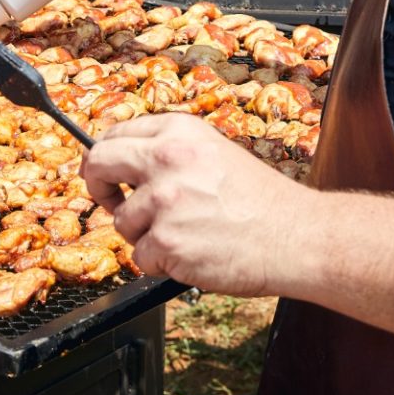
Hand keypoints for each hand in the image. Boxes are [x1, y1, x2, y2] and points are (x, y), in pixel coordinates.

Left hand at [80, 113, 308, 295]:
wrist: (296, 236)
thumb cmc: (262, 201)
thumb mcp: (214, 153)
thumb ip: (170, 153)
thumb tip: (124, 165)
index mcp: (179, 131)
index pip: (115, 134)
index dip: (106, 158)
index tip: (108, 173)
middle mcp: (166, 158)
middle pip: (98, 163)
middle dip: (97, 185)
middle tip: (111, 200)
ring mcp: (164, 200)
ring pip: (122, 221)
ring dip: (144, 235)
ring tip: (186, 234)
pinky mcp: (166, 241)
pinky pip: (141, 257)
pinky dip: (161, 263)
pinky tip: (193, 254)